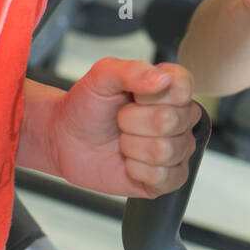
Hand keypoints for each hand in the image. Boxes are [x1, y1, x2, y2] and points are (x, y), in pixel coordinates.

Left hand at [46, 58, 201, 197]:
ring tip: (123, 141)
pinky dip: (137, 171)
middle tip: (120, 120)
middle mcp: (180, 117)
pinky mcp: (168, 178)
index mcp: (170, 87)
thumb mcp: (102, 76)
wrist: (66, 139)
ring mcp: (177, 148)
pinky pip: (165, 178)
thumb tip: (162, 79)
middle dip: (131, 122)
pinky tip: (129, 162)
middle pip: (170, 121)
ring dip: (131, 147)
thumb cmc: (88, 105)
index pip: (183, 86)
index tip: (132, 95)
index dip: (150, 94)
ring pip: (165, 151)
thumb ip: (132, 70)